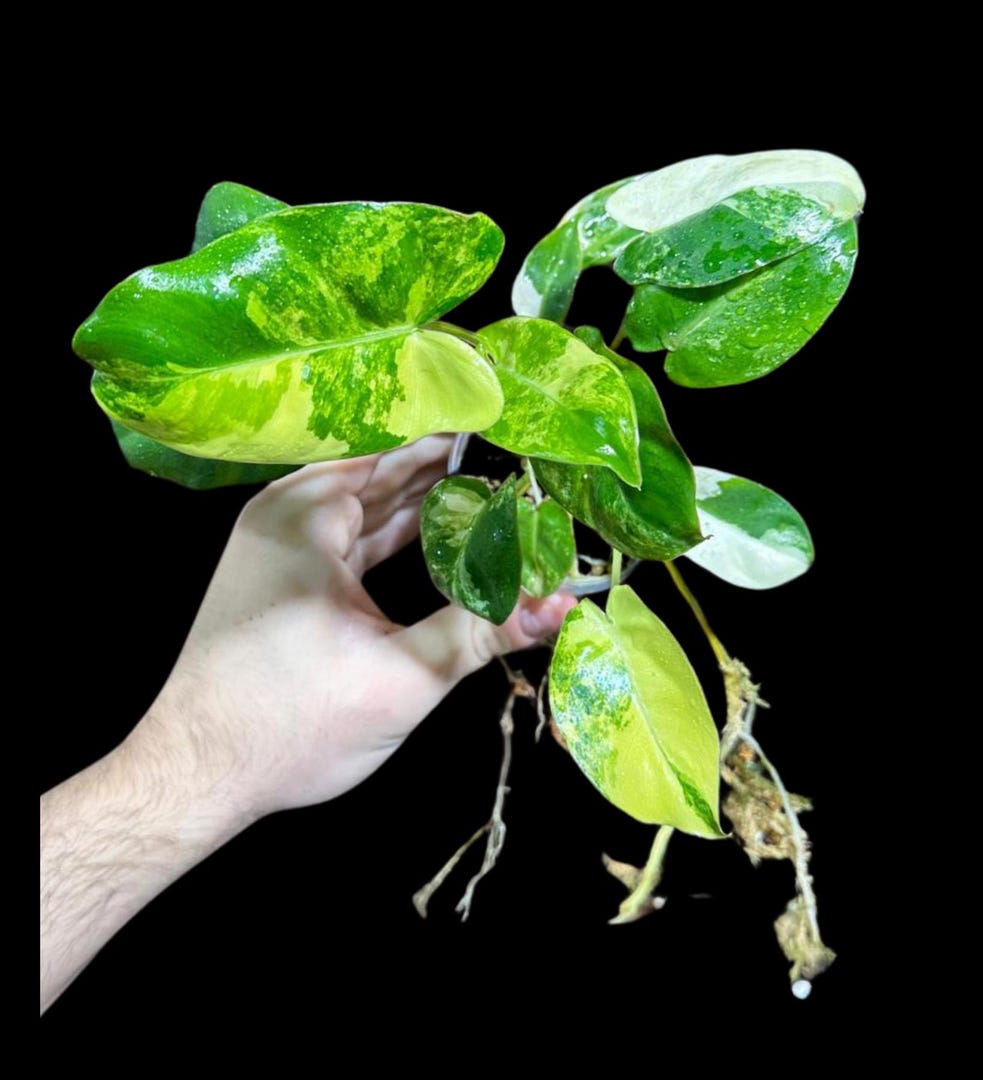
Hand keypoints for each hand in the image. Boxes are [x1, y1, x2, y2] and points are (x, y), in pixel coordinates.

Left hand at [134, 436, 575, 821]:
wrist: (195, 775)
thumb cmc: (290, 722)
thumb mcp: (404, 676)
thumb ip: (485, 630)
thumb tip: (559, 604)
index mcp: (307, 514)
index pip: (394, 450)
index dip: (452, 439)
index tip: (505, 426)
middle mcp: (286, 516)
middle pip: (380, 474)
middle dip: (444, 470)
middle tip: (509, 463)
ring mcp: (277, 548)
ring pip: (364, 509)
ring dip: (420, 503)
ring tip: (485, 492)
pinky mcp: (278, 582)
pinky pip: (346, 538)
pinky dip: (389, 535)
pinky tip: (430, 537)